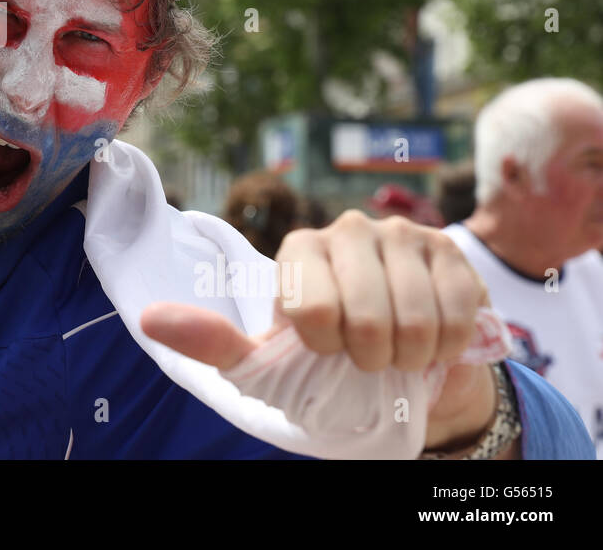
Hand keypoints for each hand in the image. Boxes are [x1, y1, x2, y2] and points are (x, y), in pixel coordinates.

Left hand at [141, 210, 508, 455]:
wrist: (401, 377)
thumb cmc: (325, 368)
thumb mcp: (265, 364)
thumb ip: (212, 341)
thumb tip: (149, 321)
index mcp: (298, 249)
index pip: (311, 309)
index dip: (324, 347)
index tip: (323, 349)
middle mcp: (347, 229)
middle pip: (365, 316)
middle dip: (369, 357)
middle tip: (366, 356)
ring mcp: (401, 236)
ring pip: (413, 317)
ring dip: (409, 354)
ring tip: (398, 350)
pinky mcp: (451, 251)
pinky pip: (456, 310)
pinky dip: (447, 344)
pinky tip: (434, 339)